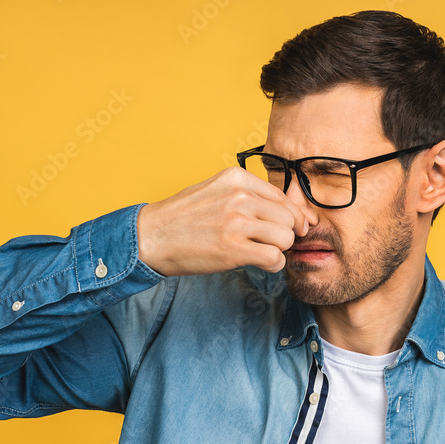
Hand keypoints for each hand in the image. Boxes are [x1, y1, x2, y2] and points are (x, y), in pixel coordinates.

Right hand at [137, 167, 310, 276]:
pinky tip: (261, 264)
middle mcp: (240, 197)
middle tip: (272, 243)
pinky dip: (273, 265)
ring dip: (279, 250)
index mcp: (236, 179)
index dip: (292, 216)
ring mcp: (237, 223)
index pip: (282, 197)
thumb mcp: (214, 190)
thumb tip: (282, 210)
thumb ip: (246, 194)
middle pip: (289, 218)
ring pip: (286, 238)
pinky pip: (274, 258)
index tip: (293, 228)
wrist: (151, 237)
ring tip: (262, 253)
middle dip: (285, 234)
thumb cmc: (182, 217)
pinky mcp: (233, 249)